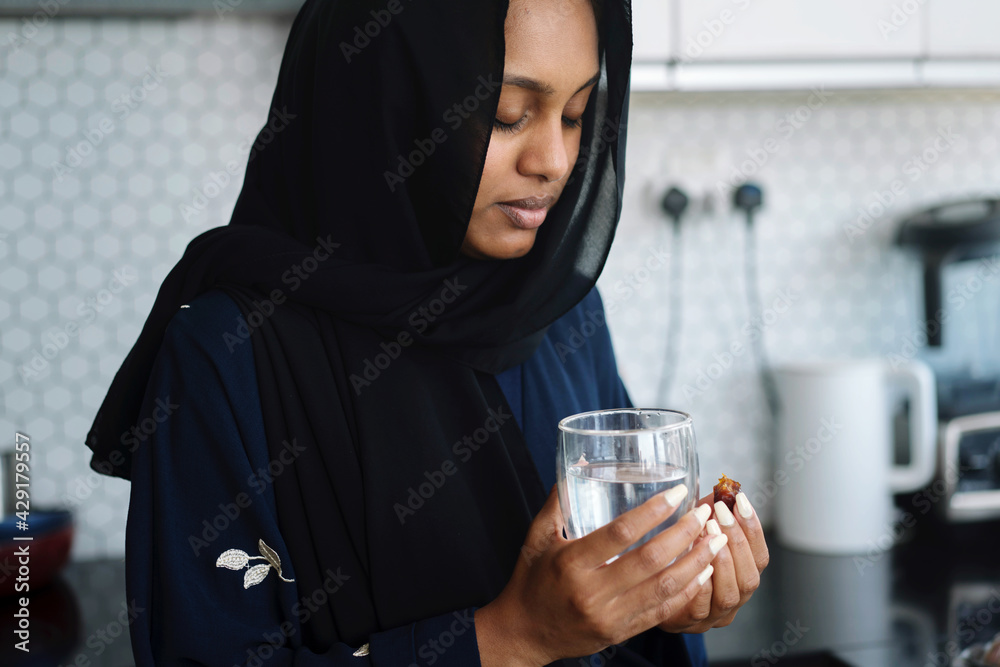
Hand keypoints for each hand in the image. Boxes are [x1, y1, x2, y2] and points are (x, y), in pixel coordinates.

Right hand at [475, 483, 725, 665]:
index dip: (654, 511)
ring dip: (695, 562)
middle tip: (704, 514)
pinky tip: (703, 572)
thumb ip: (559, 501)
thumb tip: (580, 462)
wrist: (523, 633)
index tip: (677, 494)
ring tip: (715, 540)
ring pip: (664, 588)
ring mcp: (609, 616)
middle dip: (684, 534)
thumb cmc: (530, 579)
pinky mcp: (620, 632)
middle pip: (650, 560)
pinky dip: (687, 591)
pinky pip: (662, 612)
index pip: (620, 533)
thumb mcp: (538, 537)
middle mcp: (592, 591)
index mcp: (571, 562)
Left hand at [657, 490, 768, 632]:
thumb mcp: (694, 533)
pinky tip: (691, 563)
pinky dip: (698, 584)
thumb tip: (719, 488)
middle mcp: (733, 599)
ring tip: (705, 531)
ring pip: (728, 595)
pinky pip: (698, 608)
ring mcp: (712, 615)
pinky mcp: (688, 623)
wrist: (645, 596)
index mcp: (741, 576)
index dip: (753, 528)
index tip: (740, 500)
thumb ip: (709, 515)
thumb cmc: (675, 557)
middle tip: (719, 512)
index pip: (760, 557)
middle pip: (749, 577)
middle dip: (736, 541)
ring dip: (719, 561)